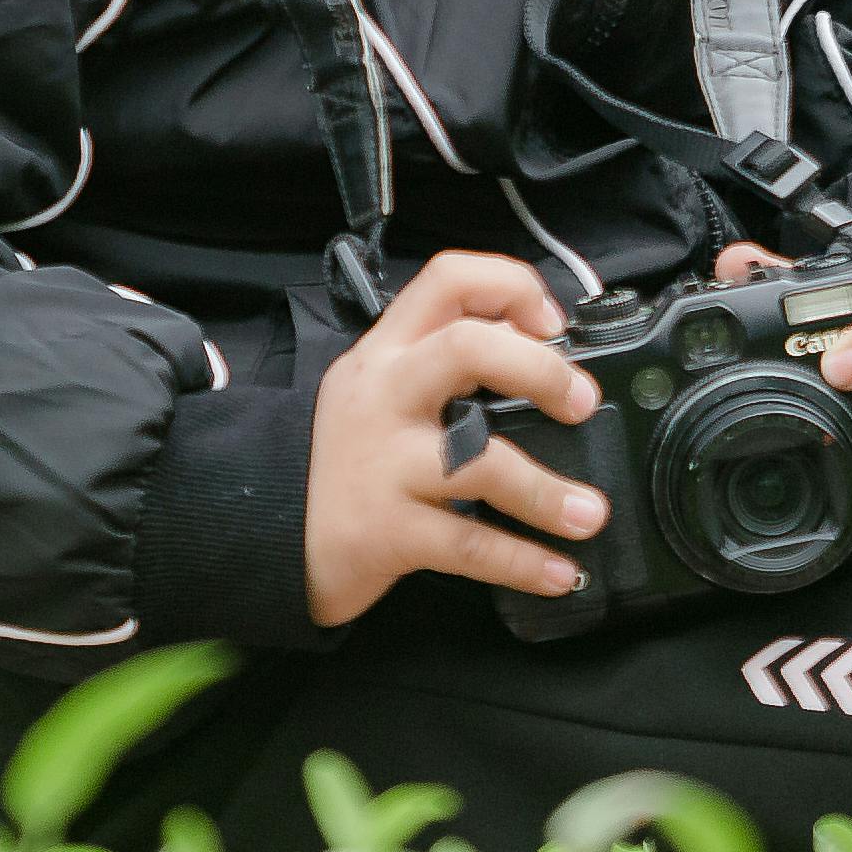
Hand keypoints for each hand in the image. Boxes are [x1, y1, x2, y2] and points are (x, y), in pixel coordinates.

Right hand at [304, 249, 607, 627]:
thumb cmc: (342, 461)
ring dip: (546, 491)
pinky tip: (558, 571)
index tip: (554, 325)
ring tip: (590, 513)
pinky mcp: (384, 529)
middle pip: (466, 347)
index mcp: (386, 352)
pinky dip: (523, 561)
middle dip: (540, 369)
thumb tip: (543, 359)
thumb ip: (441, 368)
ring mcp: (381, 462)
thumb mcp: (378, 393)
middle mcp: (383, 395)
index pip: (447, 281)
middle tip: (582, 403)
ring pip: (476, 459)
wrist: (261, 530)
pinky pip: (467, 544)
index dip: (512, 288)